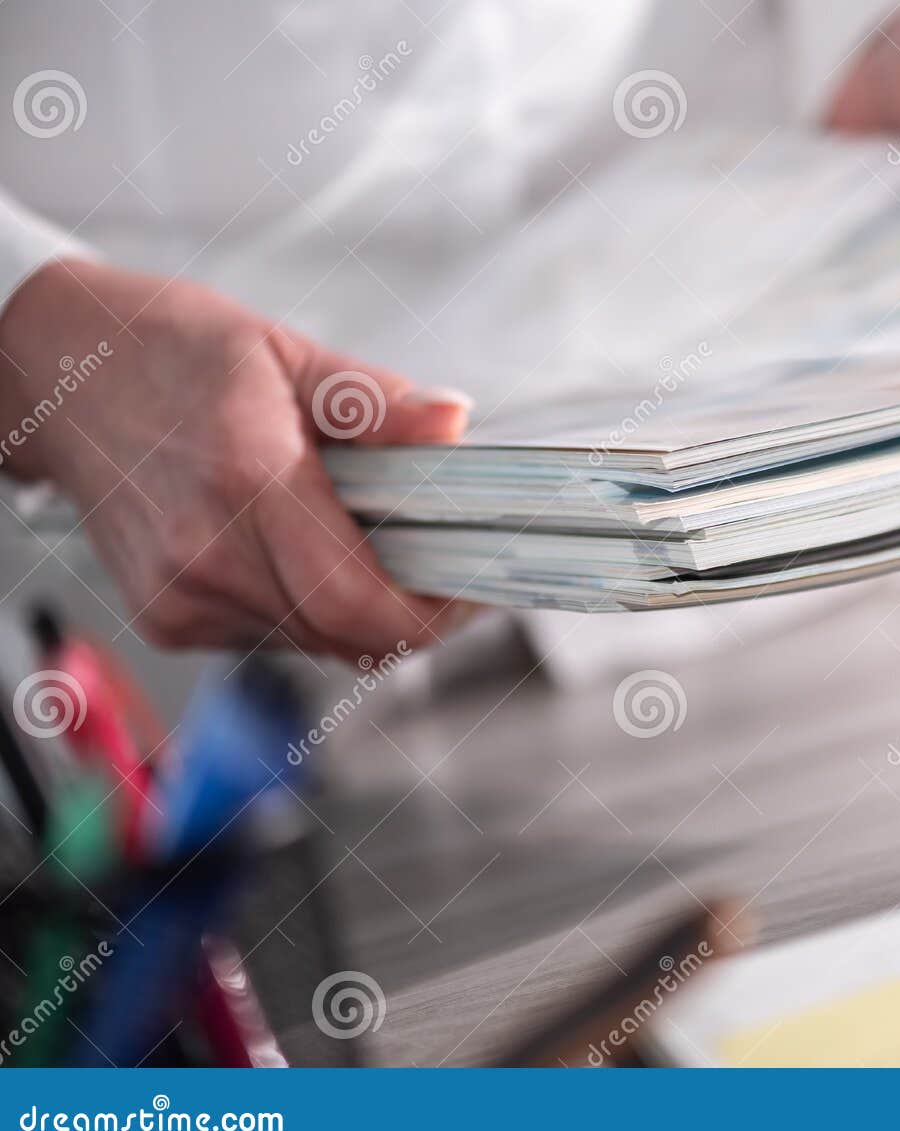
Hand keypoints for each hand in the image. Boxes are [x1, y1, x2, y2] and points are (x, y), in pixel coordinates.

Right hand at [0, 257, 471, 661]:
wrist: (59, 373)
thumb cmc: (170, 352)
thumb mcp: (285, 352)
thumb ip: (376, 402)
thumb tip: (452, 421)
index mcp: (249, 480)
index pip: (361, 601)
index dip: (432, 614)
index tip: (474, 589)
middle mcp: (208, 553)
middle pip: (349, 634)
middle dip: (412, 614)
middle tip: (449, 571)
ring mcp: (181, 595)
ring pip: (315, 642)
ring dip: (362, 611)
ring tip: (377, 547)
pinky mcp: (167, 618)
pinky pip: (272, 635)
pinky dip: (309, 608)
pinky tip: (306, 552)